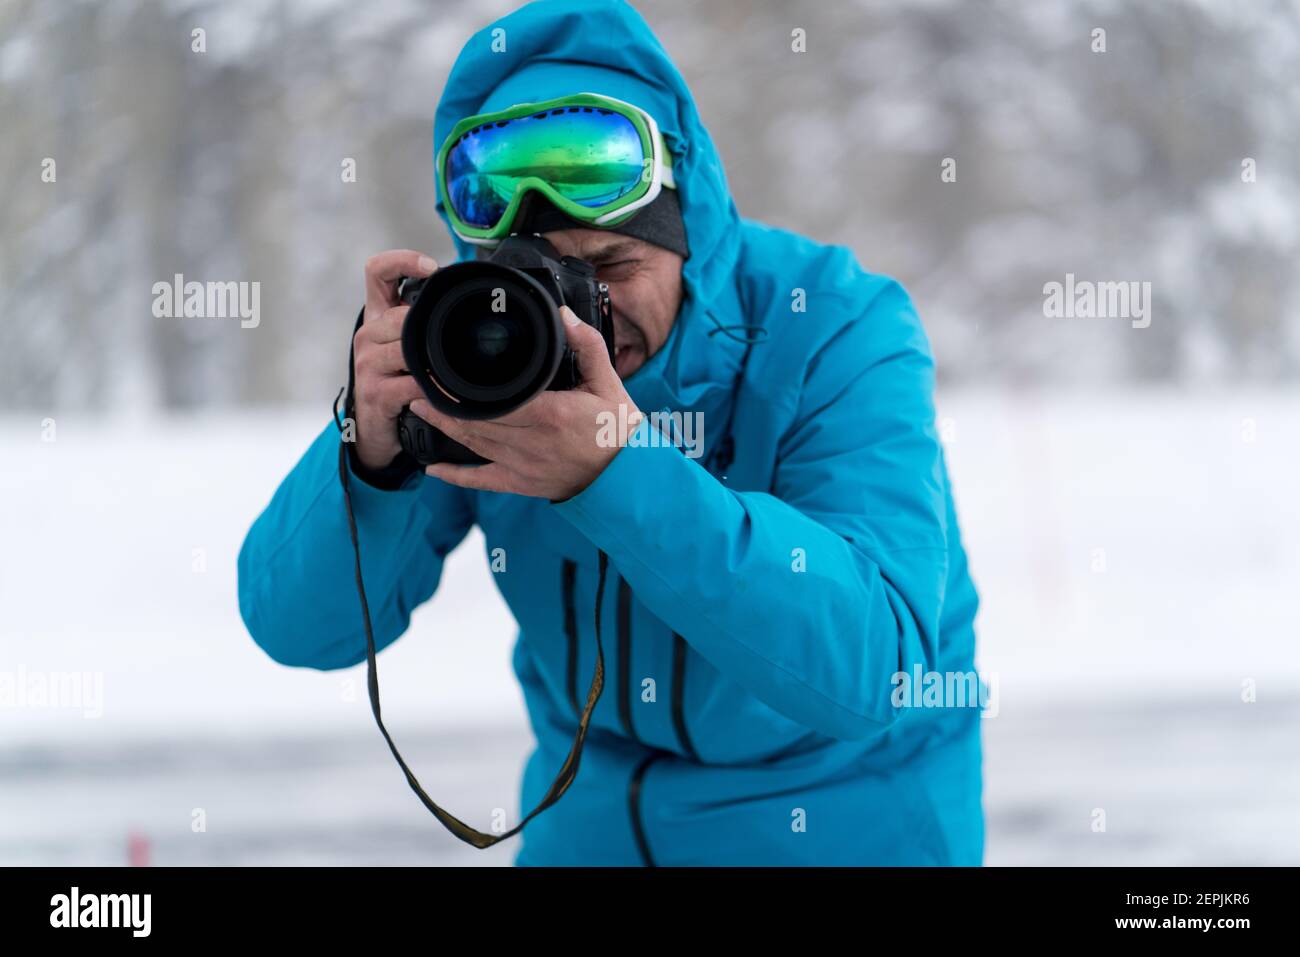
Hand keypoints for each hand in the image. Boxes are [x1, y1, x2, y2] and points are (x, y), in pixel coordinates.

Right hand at [352, 250, 438, 470]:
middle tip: (453, 340)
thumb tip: (468, 301)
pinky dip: (431, 390)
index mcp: (378, 316)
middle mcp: (368, 335)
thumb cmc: (398, 382)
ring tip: (451, 370)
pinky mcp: (374, 392)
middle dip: (427, 328)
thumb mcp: (409, 347)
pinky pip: (409, 385)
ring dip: (433, 362)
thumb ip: (426, 324)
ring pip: (404, 349)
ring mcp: (367, 364)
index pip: (377, 271)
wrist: (376, 429)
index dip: (403, 261)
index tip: (432, 267)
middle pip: (398, 316)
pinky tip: (442, 394)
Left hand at [411, 306, 642, 499]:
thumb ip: (587, 345)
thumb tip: (563, 314)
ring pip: (473, 445)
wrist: (627, 475)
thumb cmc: (618, 428)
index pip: (495, 400)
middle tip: (415, 384)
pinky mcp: (523, 483)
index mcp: (550, 414)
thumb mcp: (609, 382)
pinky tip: (432, 468)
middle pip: (475, 421)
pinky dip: (455, 476)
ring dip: (442, 428)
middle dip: (442, 404)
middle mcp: (532, 442)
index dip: (461, 390)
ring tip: (417, 408)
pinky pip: (483, 481)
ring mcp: (524, 466)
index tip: (439, 372)